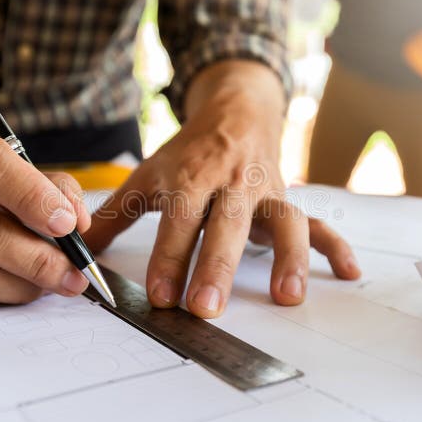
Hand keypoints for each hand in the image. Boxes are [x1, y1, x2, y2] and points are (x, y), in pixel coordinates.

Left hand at [85, 61, 359, 317]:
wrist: (235, 112)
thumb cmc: (187, 153)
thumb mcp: (147, 176)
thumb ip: (113, 215)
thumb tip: (73, 247)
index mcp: (191, 176)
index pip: (180, 218)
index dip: (169, 256)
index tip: (160, 295)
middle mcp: (231, 182)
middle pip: (227, 225)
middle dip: (218, 266)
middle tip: (206, 308)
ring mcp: (265, 191)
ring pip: (283, 221)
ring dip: (289, 258)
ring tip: (288, 297)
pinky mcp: (289, 200)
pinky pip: (318, 222)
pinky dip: (335, 247)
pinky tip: (347, 273)